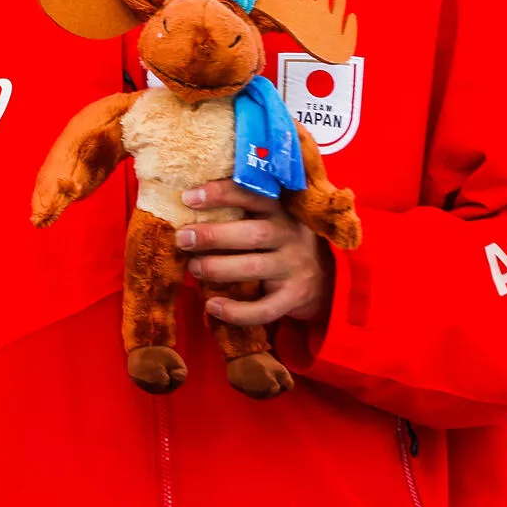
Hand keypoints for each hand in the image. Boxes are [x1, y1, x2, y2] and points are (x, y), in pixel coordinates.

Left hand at [177, 180, 331, 324]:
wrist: (324, 278)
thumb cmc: (276, 242)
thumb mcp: (266, 219)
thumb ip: (237, 211)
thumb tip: (183, 209)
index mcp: (278, 210)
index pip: (252, 195)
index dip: (220, 194)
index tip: (188, 197)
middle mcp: (289, 235)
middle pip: (253, 233)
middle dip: (213, 236)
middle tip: (182, 238)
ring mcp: (294, 267)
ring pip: (255, 268)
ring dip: (218, 268)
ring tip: (192, 268)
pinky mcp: (294, 297)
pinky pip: (265, 308)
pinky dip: (237, 311)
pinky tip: (212, 306)